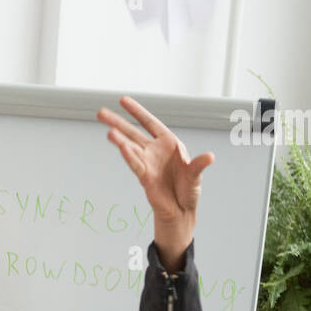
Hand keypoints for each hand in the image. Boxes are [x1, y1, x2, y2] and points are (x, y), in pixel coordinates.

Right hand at [96, 95, 213, 270]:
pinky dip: (129, 156)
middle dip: (117, 122)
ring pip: (131, 148)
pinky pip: (135, 164)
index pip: (149, 123)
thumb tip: (209, 157)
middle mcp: (155, 151)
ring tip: (108, 131)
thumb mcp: (195, 175)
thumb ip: (198, 165)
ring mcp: (147, 163)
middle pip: (133, 133)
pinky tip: (121, 147)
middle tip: (101, 113)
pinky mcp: (144, 177)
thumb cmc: (188, 190)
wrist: (181, 210)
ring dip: (120, 139)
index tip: (123, 100)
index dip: (137, 111)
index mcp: (169, 144)